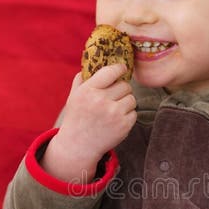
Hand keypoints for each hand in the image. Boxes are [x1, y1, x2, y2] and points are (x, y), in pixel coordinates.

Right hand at [42, 63, 136, 181]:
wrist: (79, 146)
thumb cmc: (77, 118)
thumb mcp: (74, 96)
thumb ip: (82, 79)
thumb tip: (93, 62)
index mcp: (88, 91)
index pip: (111, 71)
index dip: (119, 68)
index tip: (122, 68)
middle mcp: (101, 101)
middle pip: (125, 85)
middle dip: (121, 89)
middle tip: (114, 96)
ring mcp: (114, 114)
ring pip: (131, 98)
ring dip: (125, 102)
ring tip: (114, 109)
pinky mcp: (124, 126)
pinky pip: (134, 112)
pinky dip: (127, 115)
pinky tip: (116, 120)